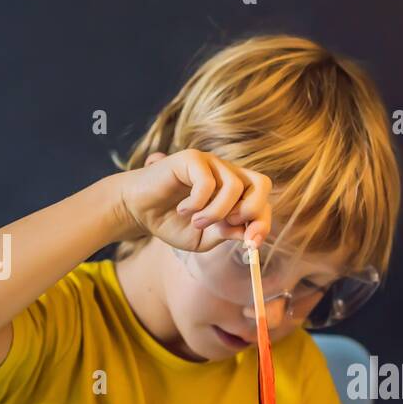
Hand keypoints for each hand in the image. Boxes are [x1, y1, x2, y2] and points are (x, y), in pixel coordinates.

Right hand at [116, 149, 272, 251]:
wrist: (139, 211)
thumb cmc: (172, 222)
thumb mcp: (205, 238)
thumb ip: (227, 234)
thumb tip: (248, 233)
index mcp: (236, 193)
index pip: (263, 202)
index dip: (263, 223)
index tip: (251, 245)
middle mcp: (227, 174)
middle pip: (262, 183)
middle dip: (252, 210)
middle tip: (229, 225)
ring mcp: (211, 163)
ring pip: (234, 186)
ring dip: (216, 213)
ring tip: (196, 221)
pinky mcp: (192, 158)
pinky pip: (207, 182)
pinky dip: (197, 203)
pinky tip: (183, 209)